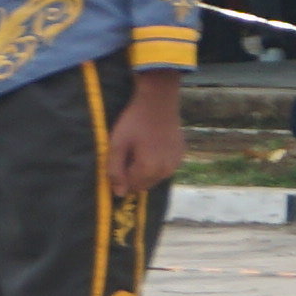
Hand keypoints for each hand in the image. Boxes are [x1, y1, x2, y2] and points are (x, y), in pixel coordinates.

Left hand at [102, 89, 185, 203]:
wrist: (158, 101)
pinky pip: (165, 167)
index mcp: (149, 169)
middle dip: (133, 175)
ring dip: (146, 170)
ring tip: (140, 149)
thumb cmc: (134, 121)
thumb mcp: (117, 144)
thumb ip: (115, 170)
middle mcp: (165, 171)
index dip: (120, 177)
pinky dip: (157, 163)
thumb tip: (118, 194)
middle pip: (143, 185)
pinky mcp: (181, 155)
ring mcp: (175, 163)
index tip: (118, 161)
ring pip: (155, 177)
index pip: (130, 187)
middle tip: (128, 154)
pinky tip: (153, 146)